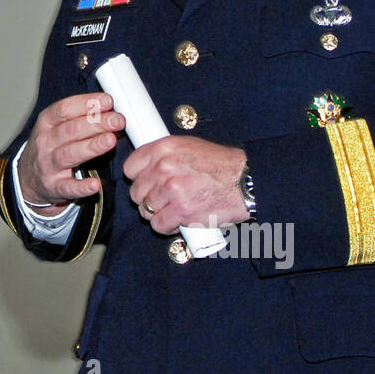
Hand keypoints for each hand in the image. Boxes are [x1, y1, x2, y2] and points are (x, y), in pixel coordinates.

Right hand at [16, 93, 123, 216]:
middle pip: (70, 130)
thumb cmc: (50, 147)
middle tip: (117, 120)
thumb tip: (110, 109)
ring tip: (110, 141)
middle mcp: (45, 142)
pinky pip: (68, 188)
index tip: (106, 101)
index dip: (86, 104)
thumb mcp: (57, 126)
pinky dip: (81, 187)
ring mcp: (48, 165)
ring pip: (69, 155)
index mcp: (46, 122)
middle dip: (96, 124)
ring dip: (91, 147)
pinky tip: (95, 184)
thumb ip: (81, 116)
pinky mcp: (53, 187)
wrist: (28, 177)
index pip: (64, 109)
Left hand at [123, 136, 247, 233]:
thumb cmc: (221, 166)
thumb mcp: (189, 147)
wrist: (244, 182)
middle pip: (136, 191)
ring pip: (146, 210)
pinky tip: (178, 220)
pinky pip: (158, 225)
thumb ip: (165, 156)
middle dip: (148, 198)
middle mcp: (164, 167)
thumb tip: (145, 168)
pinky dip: (167, 227)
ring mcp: (171, 189)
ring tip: (173, 210)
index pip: (130, 167)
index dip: (138, 179)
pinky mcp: (180, 211)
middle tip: (164, 200)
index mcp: (164, 148)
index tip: (146, 184)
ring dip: (158, 213)